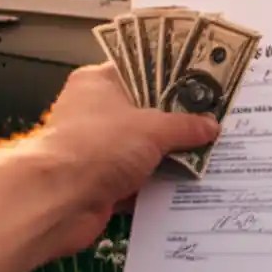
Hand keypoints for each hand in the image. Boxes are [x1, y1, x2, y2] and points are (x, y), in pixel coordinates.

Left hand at [30, 63, 218, 260]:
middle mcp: (94, 113)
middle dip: (177, 123)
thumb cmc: (96, 147)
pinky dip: (157, 185)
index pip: (141, 70)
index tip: (203, 86)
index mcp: (98, 83)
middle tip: (213, 123)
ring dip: (169, 158)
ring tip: (208, 155)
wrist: (58, 200)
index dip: (172, 78)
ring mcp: (97, 149)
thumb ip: (184, 126)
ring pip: (143, 150)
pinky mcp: (100, 182)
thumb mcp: (153, 128)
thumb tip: (209, 126)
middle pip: (145, 113)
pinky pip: (137, 180)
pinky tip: (187, 186)